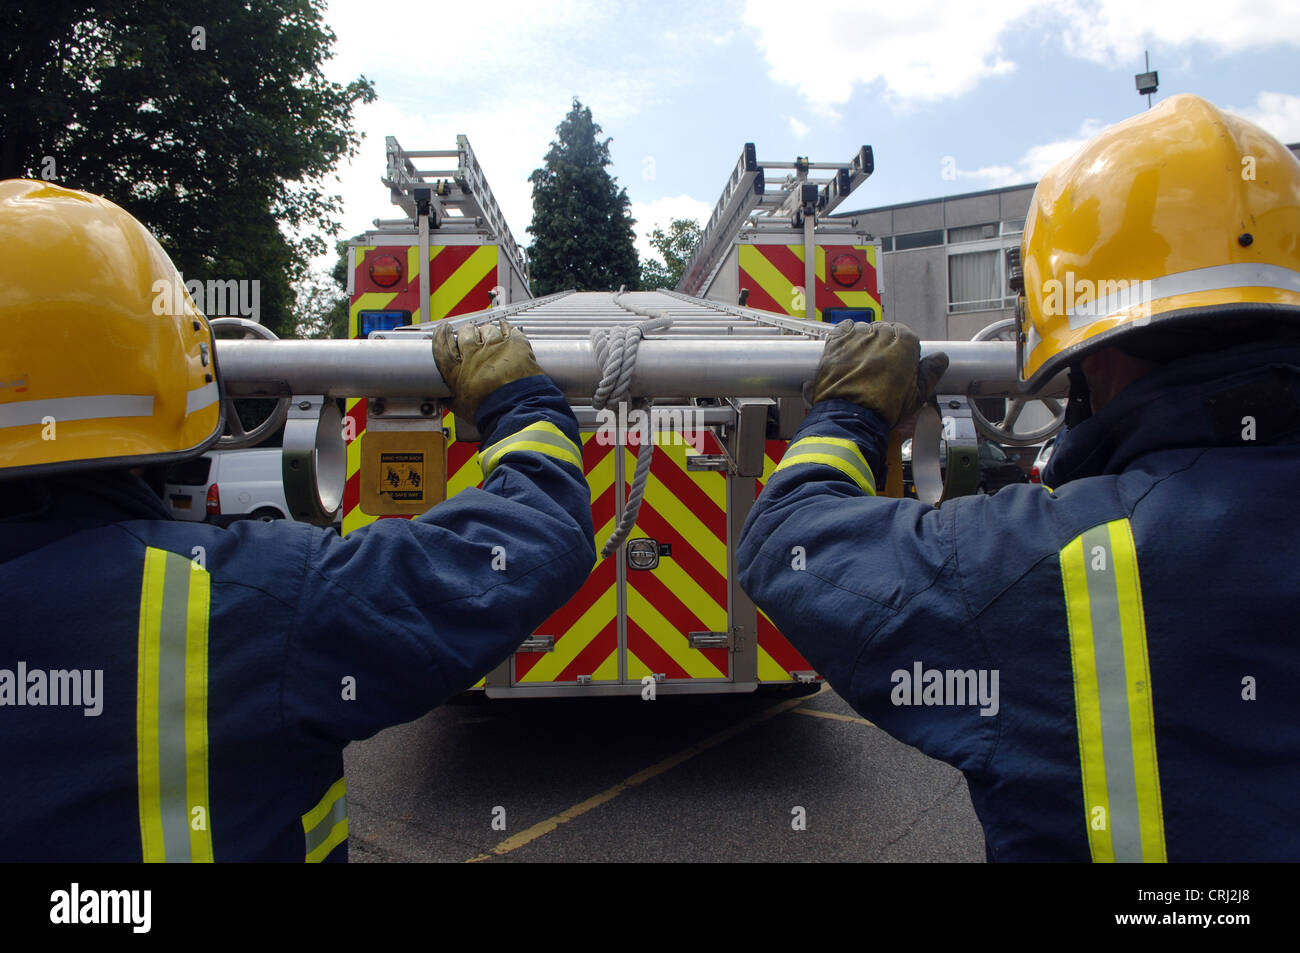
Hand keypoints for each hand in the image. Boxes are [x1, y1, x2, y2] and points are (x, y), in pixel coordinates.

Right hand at [432, 318, 543, 422]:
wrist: (515, 409)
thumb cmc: (489, 411)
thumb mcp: (462, 408)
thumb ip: (452, 400)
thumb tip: (447, 399)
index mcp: (457, 370)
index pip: (442, 346)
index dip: (441, 335)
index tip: (442, 330)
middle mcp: (474, 354)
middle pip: (466, 332)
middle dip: (467, 332)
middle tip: (470, 335)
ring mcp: (495, 347)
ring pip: (488, 329)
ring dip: (487, 330)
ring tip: (489, 334)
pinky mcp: (515, 345)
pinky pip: (510, 330)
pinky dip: (507, 328)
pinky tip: (507, 328)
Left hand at [811, 321, 948, 426]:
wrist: (849, 417)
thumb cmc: (883, 409)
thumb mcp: (917, 394)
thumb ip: (931, 372)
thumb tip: (941, 358)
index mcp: (905, 342)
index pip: (906, 335)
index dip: (902, 351)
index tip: (897, 364)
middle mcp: (881, 333)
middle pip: (884, 332)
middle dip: (882, 346)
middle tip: (877, 366)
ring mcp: (857, 337)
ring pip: (864, 330)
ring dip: (864, 341)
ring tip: (861, 363)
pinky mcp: (836, 342)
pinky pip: (843, 328)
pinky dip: (845, 336)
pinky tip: (847, 350)